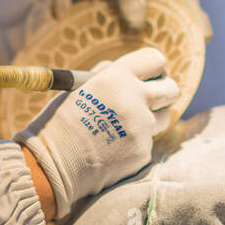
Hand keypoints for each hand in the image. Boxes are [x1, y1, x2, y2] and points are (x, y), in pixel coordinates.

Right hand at [13, 47, 178, 219]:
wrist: (52, 166)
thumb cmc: (60, 123)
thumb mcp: (79, 88)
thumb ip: (109, 76)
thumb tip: (132, 71)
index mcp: (116, 77)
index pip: (155, 59)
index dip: (153, 66)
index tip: (150, 74)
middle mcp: (134, 100)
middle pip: (171, 89)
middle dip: (163, 92)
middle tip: (151, 98)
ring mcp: (141, 128)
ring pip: (163, 118)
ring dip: (150, 119)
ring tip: (125, 126)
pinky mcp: (143, 152)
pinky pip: (148, 142)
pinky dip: (135, 144)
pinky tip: (114, 148)